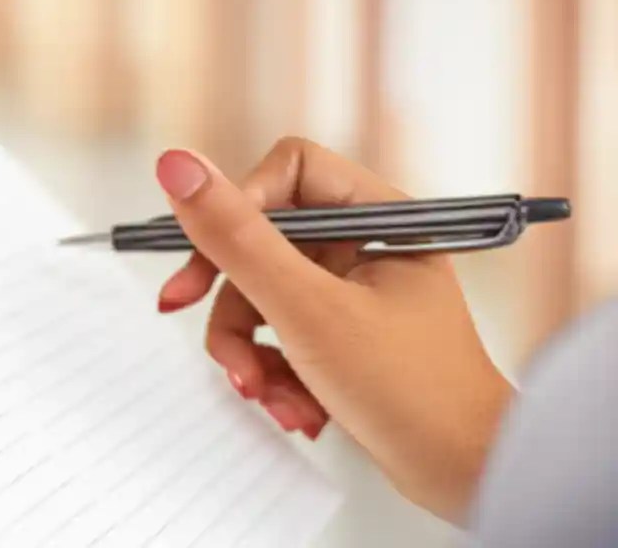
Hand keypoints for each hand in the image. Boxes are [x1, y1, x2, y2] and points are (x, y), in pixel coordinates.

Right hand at [154, 137, 512, 521]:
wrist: (466, 477)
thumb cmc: (413, 393)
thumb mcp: (306, 310)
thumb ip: (237, 238)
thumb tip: (177, 166)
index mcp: (375, 218)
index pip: (286, 171)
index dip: (239, 206)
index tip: (209, 253)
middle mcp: (364, 246)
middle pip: (261, 240)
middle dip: (230, 296)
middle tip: (181, 309)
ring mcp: (353, 293)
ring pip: (261, 295)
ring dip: (251, 351)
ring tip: (268, 395)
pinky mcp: (342, 337)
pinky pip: (279, 335)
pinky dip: (276, 374)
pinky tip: (295, 409)